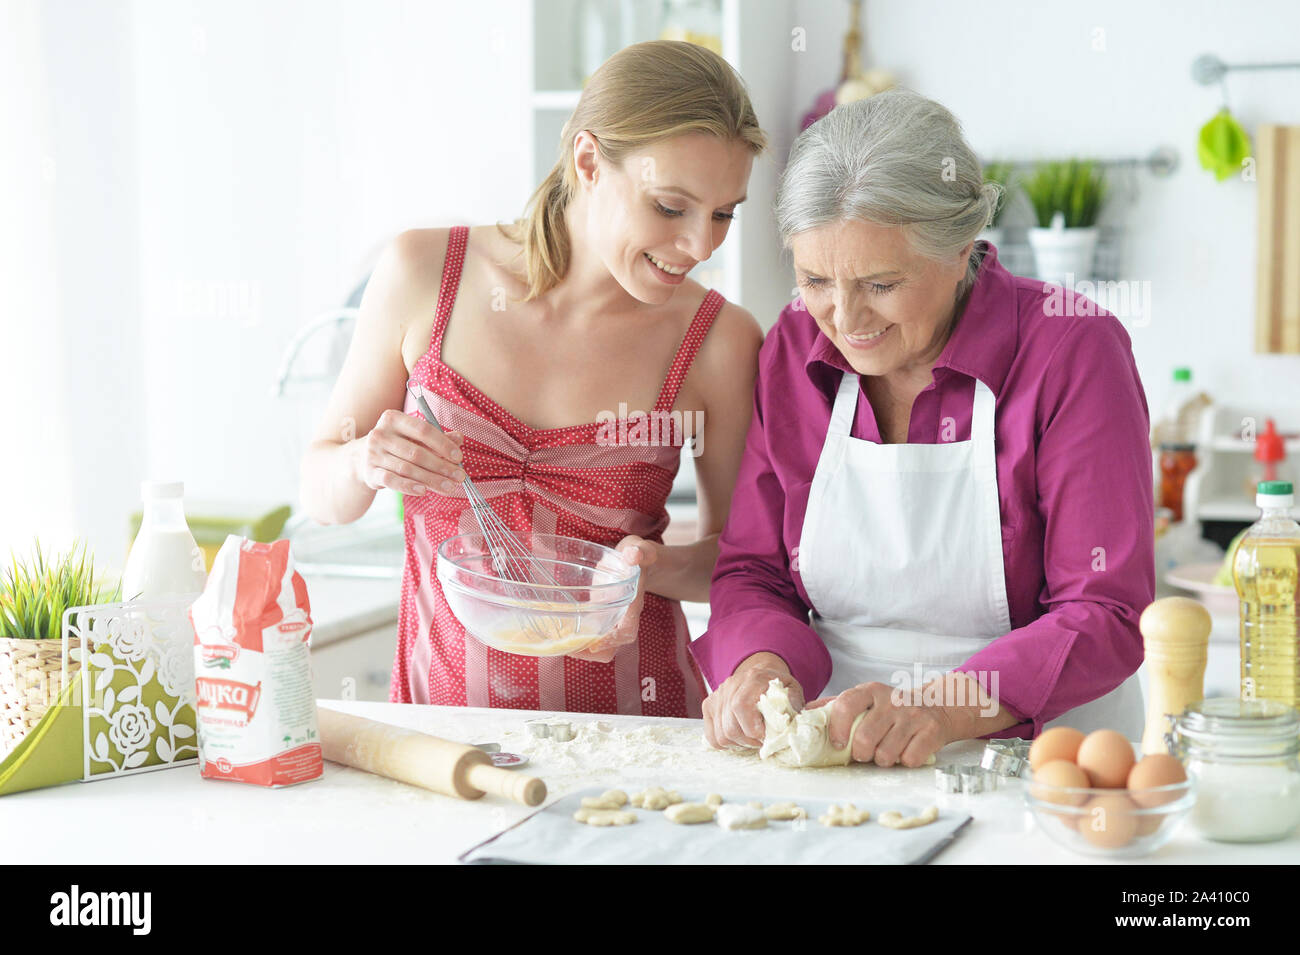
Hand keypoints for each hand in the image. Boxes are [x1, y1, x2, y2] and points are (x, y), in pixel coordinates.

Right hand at [351, 409, 465, 496]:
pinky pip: (392, 480)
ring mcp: (373, 454)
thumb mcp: (414, 437)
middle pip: (417, 453)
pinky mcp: (370, 472)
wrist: (362, 458)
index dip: (443, 444)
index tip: (459, 457)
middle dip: (441, 466)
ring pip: (407, 469)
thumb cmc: (396, 445)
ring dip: (431, 479)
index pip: (422, 430)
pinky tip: (424, 491)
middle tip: (459, 477)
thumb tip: (459, 438)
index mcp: (393, 419)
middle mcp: (380, 434)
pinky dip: (409, 486)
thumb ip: (437, 438)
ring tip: (449, 487)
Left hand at [567, 536, 657, 663]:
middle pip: (613, 647)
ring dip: (583, 649)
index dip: (613, 640)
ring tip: (560, 644)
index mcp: (633, 603)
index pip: (627, 630)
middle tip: (567, 648)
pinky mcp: (602, 614)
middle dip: (592, 652)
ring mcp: (612, 617)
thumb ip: (639, 551)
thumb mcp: (640, 548)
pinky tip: (561, 634)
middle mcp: (623, 616)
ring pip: (602, 645)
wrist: (641, 560)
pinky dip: (579, 638)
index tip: (594, 644)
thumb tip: (633, 555)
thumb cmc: (640, 554)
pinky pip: (593, 634)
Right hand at [702, 652, 803, 749]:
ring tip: (752, 737)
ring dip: (739, 743)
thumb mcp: (792, 689)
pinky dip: (726, 743)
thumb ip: (794, 703)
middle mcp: (730, 686)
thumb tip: (788, 723)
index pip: (741, 707)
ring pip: (721, 735)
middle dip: (749, 741)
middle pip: (730, 727)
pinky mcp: (708, 706)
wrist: (760, 674)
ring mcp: (717, 696)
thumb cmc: (776, 687)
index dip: (753, 730)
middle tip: (762, 740)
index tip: (767, 738)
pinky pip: (712, 736)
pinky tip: (739, 737)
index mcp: (752, 679)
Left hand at [811, 681, 951, 767]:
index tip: (837, 743)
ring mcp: (913, 715)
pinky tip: (905, 751)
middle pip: (865, 737)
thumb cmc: (892, 708)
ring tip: (885, 751)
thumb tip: (803, 714)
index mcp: (870, 691)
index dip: (837, 728)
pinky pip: (909, 759)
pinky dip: (904, 761)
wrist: (937, 707)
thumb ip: (836, 705)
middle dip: (861, 753)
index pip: (846, 705)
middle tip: (864, 753)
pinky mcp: (931, 732)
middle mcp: (892, 701)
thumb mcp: (865, 699)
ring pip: (887, 753)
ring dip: (883, 760)